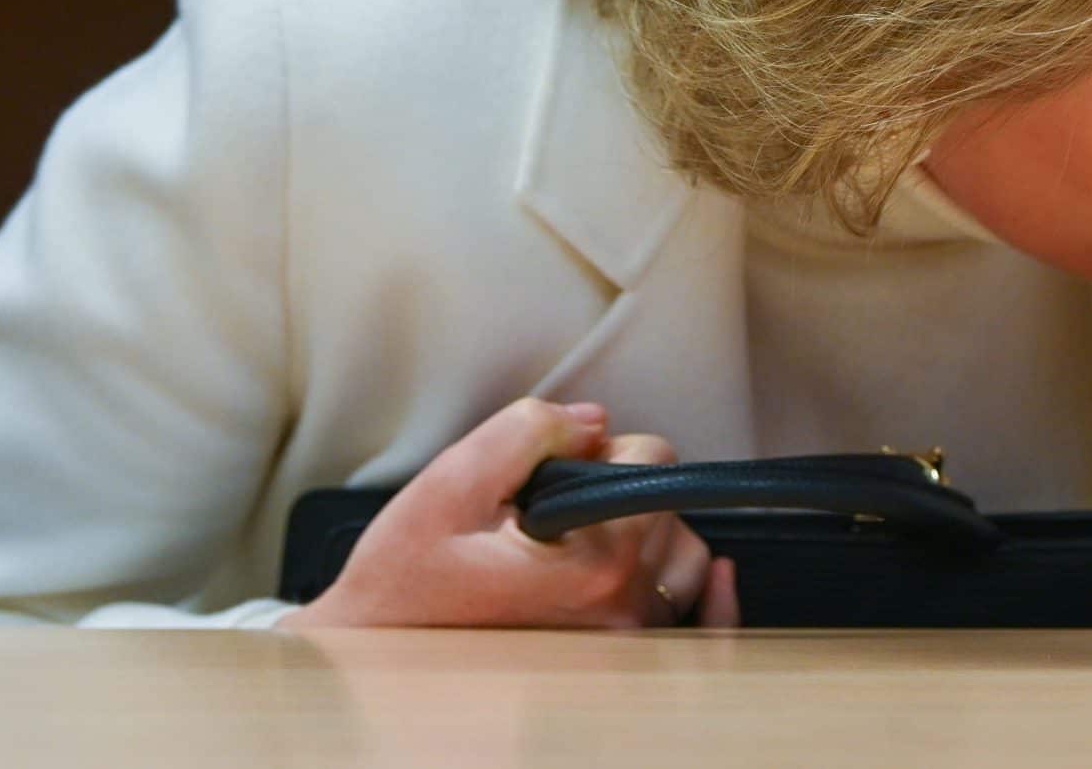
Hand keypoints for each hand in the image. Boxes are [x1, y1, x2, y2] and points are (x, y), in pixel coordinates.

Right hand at [281, 398, 737, 628]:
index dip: (608, 447)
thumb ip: (529, 432)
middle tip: (558, 507)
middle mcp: (624, 613)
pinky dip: (713, 602)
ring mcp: (626, 648)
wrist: (372, 662)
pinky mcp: (622, 670)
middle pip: (673, 510)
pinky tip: (718, 581)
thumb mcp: (450, 484)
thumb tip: (594, 421)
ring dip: (651, 540)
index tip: (566, 463)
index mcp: (595, 566)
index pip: (653, 464)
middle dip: (624, 491)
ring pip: (687, 562)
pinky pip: (702, 629)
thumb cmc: (404, 582)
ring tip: (585, 545)